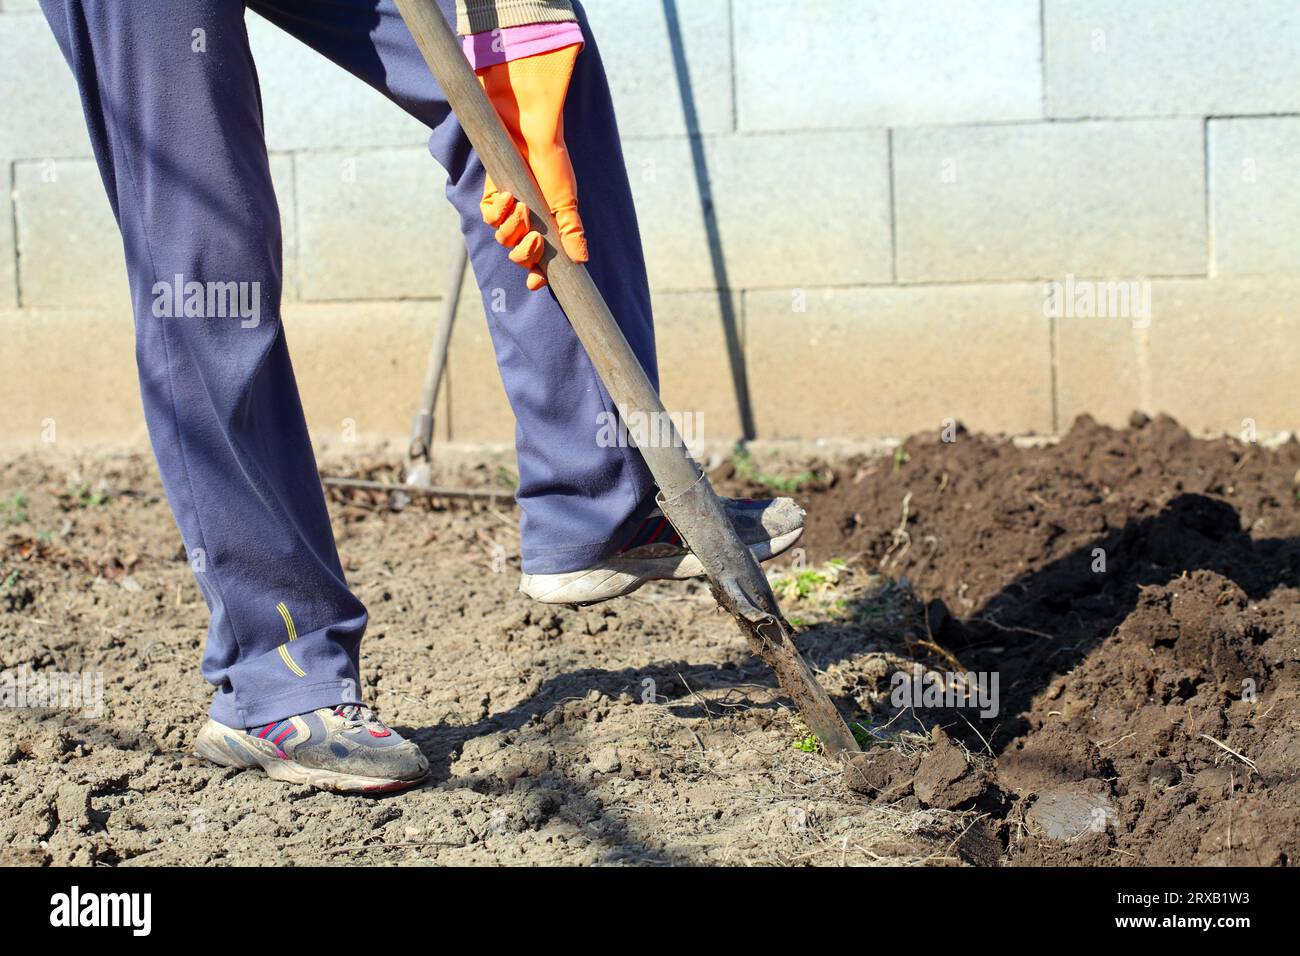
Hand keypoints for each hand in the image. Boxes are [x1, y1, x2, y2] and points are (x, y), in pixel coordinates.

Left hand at [476, 43, 587, 289]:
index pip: (543, 258)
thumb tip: (582, 261)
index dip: (539, 273)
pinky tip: (506, 198)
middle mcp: (531, 217)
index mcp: (552, 222)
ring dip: (510, 228)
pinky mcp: (493, 191)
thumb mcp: (566, 198)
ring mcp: (511, 205)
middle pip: (519, 253)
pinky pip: (488, 215)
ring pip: (503, 237)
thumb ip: (571, 229)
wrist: (528, 123)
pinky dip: (495, 212)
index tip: (537, 283)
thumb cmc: (552, 157)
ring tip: (520, 207)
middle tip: (532, 237)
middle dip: (523, 252)